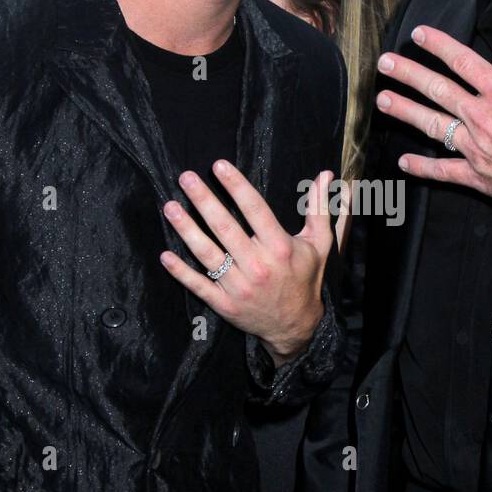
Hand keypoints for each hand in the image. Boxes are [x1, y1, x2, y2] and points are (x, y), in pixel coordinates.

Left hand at [160, 163, 334, 366]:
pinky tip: (165, 255)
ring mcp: (239, 286)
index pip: (255, 209)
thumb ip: (320, 208)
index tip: (218, 166)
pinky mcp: (225, 304)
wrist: (296, 326)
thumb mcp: (319, 244)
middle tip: (186, 178)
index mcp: (280, 247)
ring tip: (170, 207)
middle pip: (225, 227)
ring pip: (207, 254)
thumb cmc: (305, 279)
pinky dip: (181, 272)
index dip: (236, 186)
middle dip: (203, 200)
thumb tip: (325, 174)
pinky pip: (199, 286)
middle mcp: (258, 265)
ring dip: (186, 229)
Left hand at [375, 17, 491, 210]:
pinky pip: (443, 171)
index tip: (417, 34)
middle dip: (408, 74)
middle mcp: (481, 117)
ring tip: (382, 100)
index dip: (439, 45)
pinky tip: (404, 162)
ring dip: (405, 111)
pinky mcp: (475, 175)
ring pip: (433, 125)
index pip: (464, 61)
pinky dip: (423, 167)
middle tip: (383, 63)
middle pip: (438, 89)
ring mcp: (474, 147)